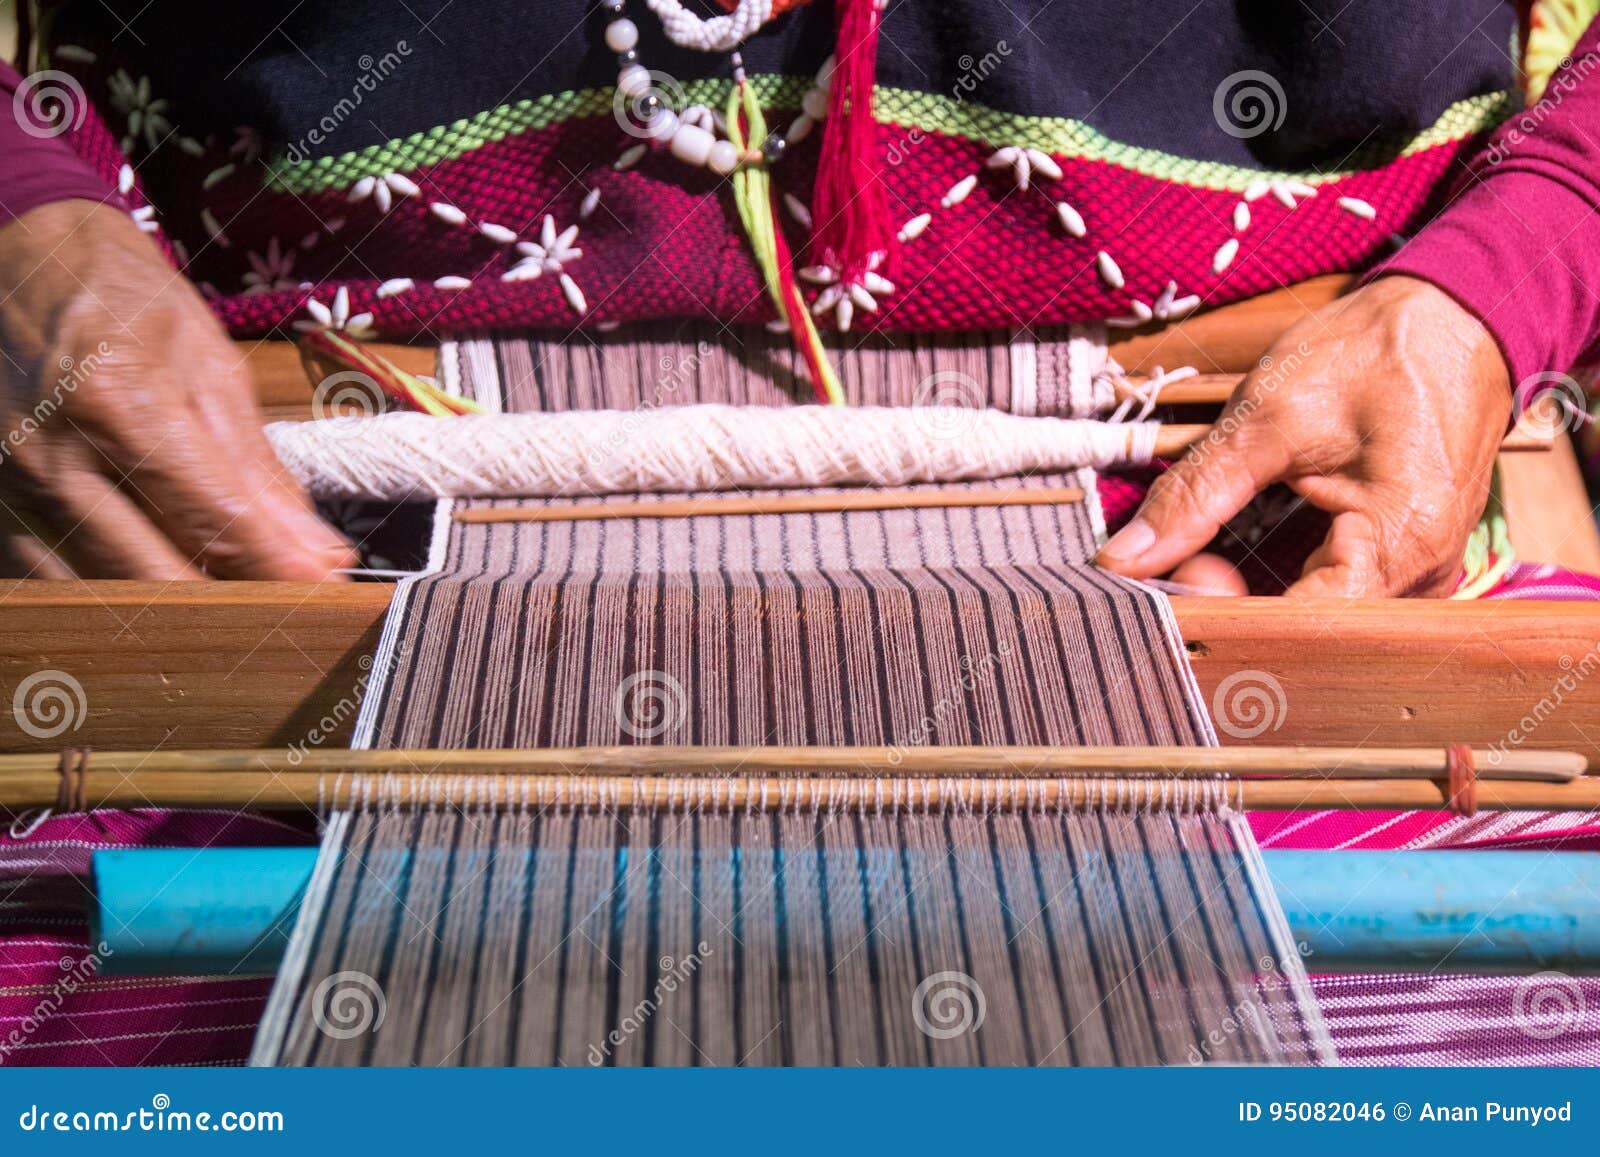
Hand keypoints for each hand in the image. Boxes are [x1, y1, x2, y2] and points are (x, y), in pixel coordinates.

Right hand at [0, 200, 352, 578]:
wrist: (17, 262)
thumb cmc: (123, 303)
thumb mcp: (210, 365)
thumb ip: (259, 470)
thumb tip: (315, 553)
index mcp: (117, 403)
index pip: (213, 520)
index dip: (277, 570)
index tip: (323, 595)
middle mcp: (51, 456)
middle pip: (157, 577)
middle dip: (235, 607)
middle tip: (289, 613)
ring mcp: (8, 490)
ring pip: (105, 596)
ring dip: (180, 615)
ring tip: (238, 608)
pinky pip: (59, 586)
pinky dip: (120, 599)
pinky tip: (168, 592)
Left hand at [1095, 275, 1511, 596]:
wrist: (1453, 319)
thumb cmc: (1375, 353)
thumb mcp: (1269, 415)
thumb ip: (1196, 493)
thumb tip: (1123, 557)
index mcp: (1404, 540)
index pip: (1303, 626)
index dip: (1226, 617)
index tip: (1166, 588)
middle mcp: (1423, 576)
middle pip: (1308, 632)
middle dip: (1229, 609)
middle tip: (1172, 568)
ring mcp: (1417, 577)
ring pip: (1315, 622)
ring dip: (1247, 600)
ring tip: (1197, 561)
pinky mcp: (1400, 566)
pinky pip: (1329, 599)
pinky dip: (1274, 585)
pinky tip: (1229, 564)